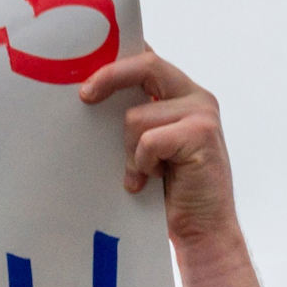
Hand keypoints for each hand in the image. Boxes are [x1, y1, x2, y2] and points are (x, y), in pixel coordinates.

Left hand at [78, 52, 236, 251]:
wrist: (202, 229)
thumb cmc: (169, 190)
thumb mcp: (147, 145)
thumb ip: (135, 116)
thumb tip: (88, 95)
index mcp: (182, 93)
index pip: (148, 58)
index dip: (117, 58)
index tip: (84, 71)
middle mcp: (196, 96)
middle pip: (146, 66)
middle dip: (109, 77)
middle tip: (84, 96)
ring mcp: (202, 113)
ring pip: (137, 116)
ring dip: (130, 151)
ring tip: (143, 174)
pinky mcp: (201, 134)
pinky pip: (149, 140)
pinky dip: (142, 164)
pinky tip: (151, 180)